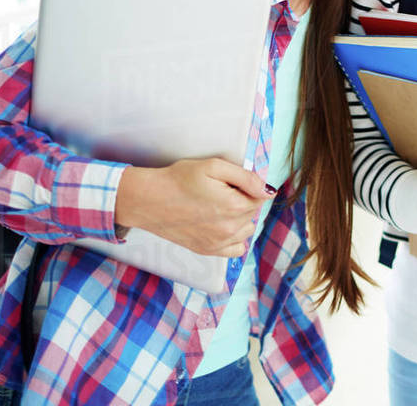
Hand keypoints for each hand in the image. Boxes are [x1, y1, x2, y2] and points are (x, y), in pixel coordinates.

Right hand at [116, 158, 274, 255]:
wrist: (148, 200)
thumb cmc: (179, 179)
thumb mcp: (214, 167)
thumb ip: (246, 178)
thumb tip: (268, 191)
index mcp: (235, 206)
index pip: (260, 196)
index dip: (247, 186)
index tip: (230, 182)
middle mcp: (230, 228)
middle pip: (253, 212)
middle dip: (243, 200)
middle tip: (218, 191)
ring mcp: (219, 243)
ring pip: (246, 229)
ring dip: (239, 218)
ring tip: (216, 207)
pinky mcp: (207, 250)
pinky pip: (235, 249)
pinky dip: (233, 238)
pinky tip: (220, 225)